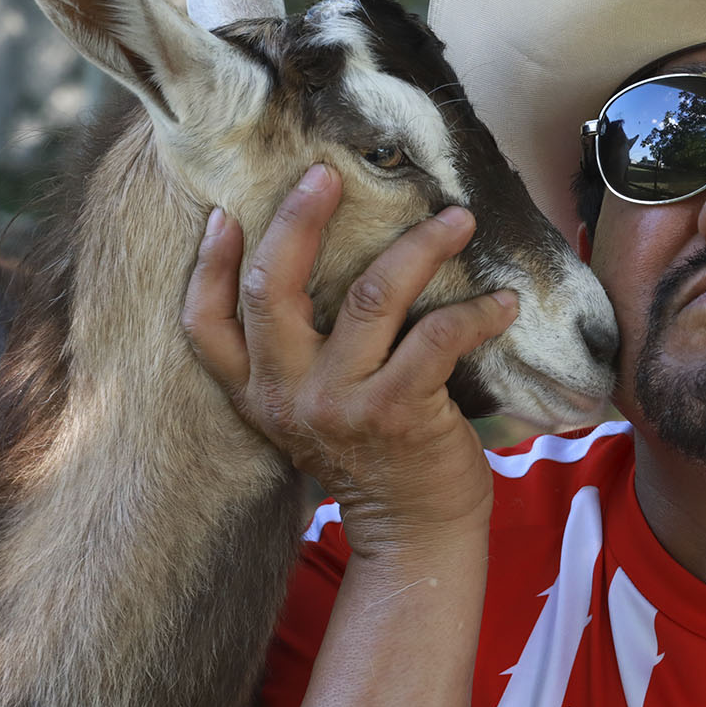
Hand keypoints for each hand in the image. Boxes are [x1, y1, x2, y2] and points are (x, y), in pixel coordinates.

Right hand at [182, 163, 519, 551]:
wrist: (414, 532)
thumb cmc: (373, 457)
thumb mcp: (313, 412)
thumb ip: (301, 356)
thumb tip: (328, 265)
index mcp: (257, 393)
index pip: (203, 324)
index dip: (207, 265)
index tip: (222, 212)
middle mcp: (287, 395)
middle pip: (274, 288)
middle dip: (300, 220)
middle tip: (329, 174)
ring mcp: (341, 403)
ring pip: (374, 295)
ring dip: (422, 247)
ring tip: (459, 218)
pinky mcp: (399, 411)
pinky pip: (439, 336)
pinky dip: (477, 312)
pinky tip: (502, 303)